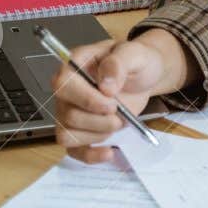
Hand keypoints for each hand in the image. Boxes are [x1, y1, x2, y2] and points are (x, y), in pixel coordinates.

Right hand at [52, 37, 173, 163]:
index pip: (63, 86)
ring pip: (69, 135)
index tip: (111, 102)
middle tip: (120, 112)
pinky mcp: (82, 130)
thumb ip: (118, 64)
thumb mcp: (134, 53)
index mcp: (74, 66)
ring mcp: (70, 112)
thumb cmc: (136, 61)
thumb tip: (106, 86)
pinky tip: (108, 152)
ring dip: (98, 134)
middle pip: (68, 116)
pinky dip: (90, 155)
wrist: (144, 76)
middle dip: (99, 120)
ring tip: (118, 121)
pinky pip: (74, 150)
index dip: (86, 98)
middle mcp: (67, 91)